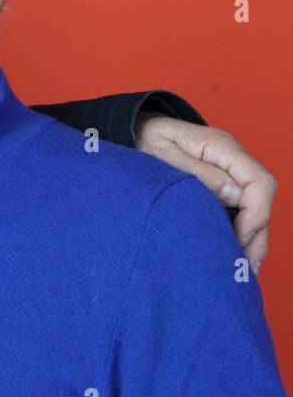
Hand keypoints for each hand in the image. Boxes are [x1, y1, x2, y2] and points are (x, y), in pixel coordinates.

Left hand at [135, 114, 276, 271]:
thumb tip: (235, 196)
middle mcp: (231, 157)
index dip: (255, 214)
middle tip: (242, 267)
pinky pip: (240, 205)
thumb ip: (197, 173)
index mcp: (220, 146)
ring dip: (252, 236)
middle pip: (261, 196)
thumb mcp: (161, 155)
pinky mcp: (221, 179)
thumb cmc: (143, 139)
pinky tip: (231, 251)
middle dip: (257, 233)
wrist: (133, 127)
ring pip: (254, 205)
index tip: (237, 238)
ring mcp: (228, 168)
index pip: (258, 181)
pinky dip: (240, 229)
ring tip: (240, 269)